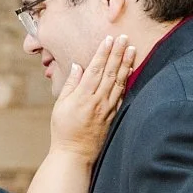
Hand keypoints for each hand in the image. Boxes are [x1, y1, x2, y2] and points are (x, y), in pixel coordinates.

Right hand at [49, 35, 135, 160]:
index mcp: (82, 97)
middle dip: (118, 53)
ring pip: (119, 82)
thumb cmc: (63, 130)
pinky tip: (131, 70)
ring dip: (126, 64)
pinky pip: (122, 95)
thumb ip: (70, 85)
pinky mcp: (113, 116)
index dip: (102, 53)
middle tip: (125, 37)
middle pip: (109, 72)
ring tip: (132, 49)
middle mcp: (97, 101)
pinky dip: (127, 81)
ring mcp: (107, 109)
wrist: (75, 154)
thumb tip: (77, 66)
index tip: (108, 39)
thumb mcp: (60, 106)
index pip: (94, 69)